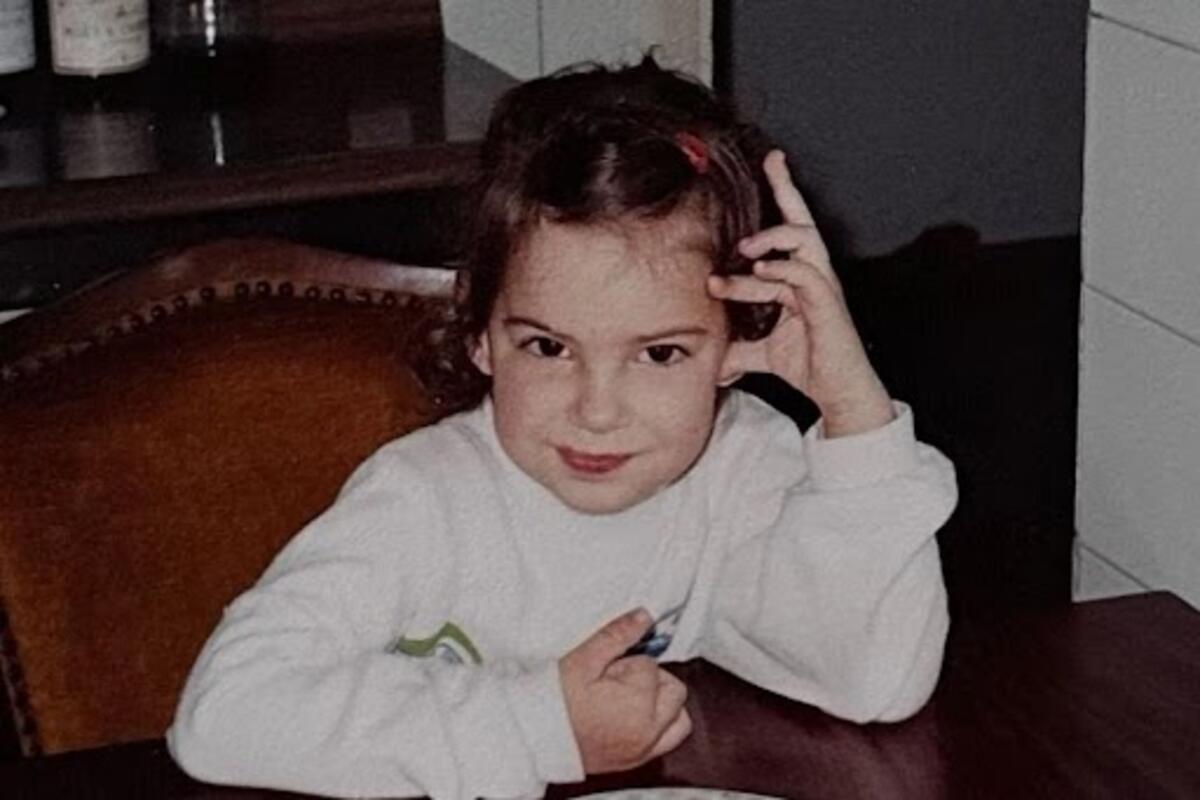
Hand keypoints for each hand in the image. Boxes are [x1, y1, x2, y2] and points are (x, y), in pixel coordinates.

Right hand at [559, 609, 691, 773]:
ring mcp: (644, 749)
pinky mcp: (636, 761)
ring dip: (663, 704)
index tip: (604, 670)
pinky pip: (668, 741)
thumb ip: (618, 635)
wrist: (534, 738)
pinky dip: (660, 726)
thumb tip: (644, 616)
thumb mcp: (583, 660)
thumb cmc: (554, 701)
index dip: (626, 662)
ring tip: (632, 698)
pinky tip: (633, 717)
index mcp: (638, 704)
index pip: (650, 666)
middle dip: (650, 680)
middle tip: (616, 681)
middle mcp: (648, 730)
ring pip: (679, 718)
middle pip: (673, 689)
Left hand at [709, 150, 894, 436]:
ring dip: (770, 240)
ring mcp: (823, 289)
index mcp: (801, 278)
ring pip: (803, 244)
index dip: (782, 196)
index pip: (790, 231)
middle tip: (772, 162)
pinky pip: (805, 277)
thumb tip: (710, 358)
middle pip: (803, 221)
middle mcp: (815, 276)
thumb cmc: (810, 365)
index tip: (769, 164)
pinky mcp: (828, 308)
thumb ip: (738, 346)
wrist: (839, 394)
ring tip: (742, 251)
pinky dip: (781, 271)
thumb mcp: (763, 351)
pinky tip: (759, 272)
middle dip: (788, 189)